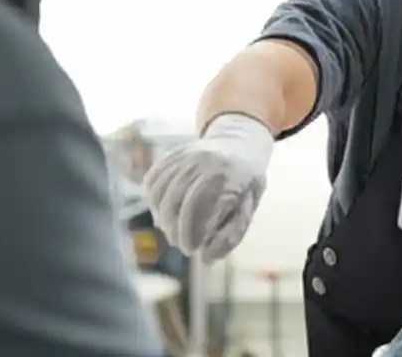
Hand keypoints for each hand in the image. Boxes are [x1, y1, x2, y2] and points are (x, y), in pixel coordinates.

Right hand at [143, 113, 274, 260]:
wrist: (241, 143)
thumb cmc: (246, 182)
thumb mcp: (248, 207)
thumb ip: (231, 234)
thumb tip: (205, 258)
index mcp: (227, 173)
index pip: (196, 206)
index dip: (189, 233)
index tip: (191, 250)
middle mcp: (202, 160)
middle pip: (175, 200)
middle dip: (175, 229)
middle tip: (182, 244)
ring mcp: (184, 154)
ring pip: (159, 191)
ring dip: (162, 218)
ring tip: (173, 231)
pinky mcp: (171, 155)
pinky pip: (152, 181)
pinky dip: (154, 201)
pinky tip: (165, 213)